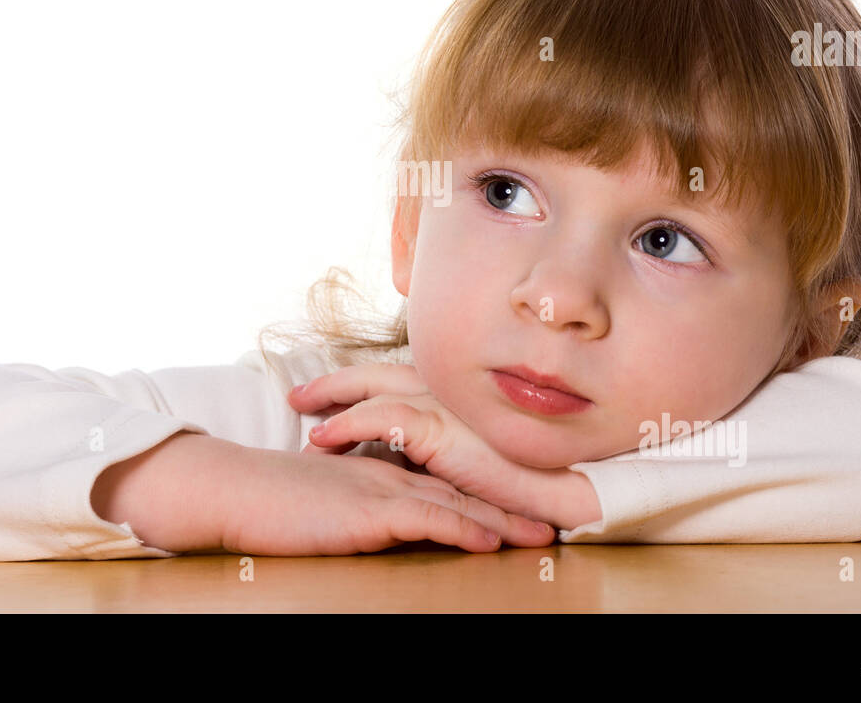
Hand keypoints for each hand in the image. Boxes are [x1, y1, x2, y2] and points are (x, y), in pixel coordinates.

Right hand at [218, 442, 556, 553]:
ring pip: (457, 502)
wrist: (237, 490)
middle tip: (553, 519)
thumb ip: (355, 499)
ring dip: (502, 520)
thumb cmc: (273, 499)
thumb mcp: (325, 496)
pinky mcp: (370, 510)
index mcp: (382, 469)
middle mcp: (391, 473)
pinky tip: (488, 541)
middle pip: (463, 488)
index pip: (443, 479)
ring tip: (541, 536)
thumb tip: (371, 516)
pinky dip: (463, 528)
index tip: (522, 505)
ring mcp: (383, 489)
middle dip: (510, 505)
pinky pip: (428, 518)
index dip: (485, 493)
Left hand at [289, 363, 592, 528]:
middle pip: (375, 374)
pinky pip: (381, 420)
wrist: (561, 486)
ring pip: (372, 391)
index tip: (326, 393)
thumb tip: (411, 452)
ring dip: (332, 402)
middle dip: (333, 383)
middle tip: (299, 394)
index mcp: (455, 388)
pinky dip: (346, 424)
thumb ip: (446, 439)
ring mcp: (445, 403)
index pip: (395, 376)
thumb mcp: (477, 448)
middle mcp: (448, 387)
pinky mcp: (442, 428)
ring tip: (302, 415)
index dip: (358, 383)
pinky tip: (323, 437)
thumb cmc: (524, 472)